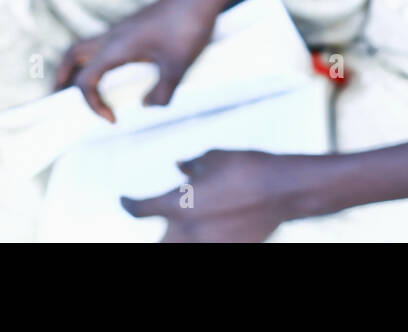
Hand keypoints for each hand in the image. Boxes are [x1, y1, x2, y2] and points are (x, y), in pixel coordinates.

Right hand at [54, 0, 236, 120]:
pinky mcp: (133, 26)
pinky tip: (113, 72)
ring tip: (80, 88)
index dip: (92, 105)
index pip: (85, 81)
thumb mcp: (178, 66)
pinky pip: (102, 43)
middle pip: (72, 56)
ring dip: (77, 67)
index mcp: (116, 47)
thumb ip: (162, 93)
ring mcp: (122, 29)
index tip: (113, 119)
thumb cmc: (189, 24)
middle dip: (62, 80)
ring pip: (85, 47)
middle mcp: (113, 36)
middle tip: (60, 100)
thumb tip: (148, 107)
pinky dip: (95, 59)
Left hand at [122, 149, 301, 241]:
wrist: (284, 189)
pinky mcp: (227, 250)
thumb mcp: (214, 158)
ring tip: (188, 223)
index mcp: (177, 204)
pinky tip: (213, 227)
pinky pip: (207, 246)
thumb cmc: (247, 166)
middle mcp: (187, 230)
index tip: (123, 198)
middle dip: (159, 231)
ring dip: (179, 236)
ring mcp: (208, 244)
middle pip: (158, 242)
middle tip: (167, 217)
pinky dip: (204, 238)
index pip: (139, 208)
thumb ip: (191, 166)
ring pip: (179, 247)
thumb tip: (178, 167)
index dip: (127, 203)